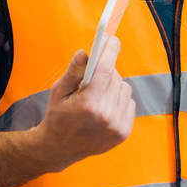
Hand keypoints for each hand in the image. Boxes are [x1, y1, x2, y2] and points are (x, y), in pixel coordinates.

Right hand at [33, 38, 136, 170]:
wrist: (60, 148)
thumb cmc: (57, 116)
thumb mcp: (59, 91)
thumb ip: (74, 71)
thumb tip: (85, 52)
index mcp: (88, 103)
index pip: (105, 69)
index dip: (109, 50)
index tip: (112, 38)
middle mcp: (106, 115)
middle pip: (115, 77)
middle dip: (105, 71)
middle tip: (93, 76)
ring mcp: (117, 125)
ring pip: (124, 88)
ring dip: (113, 85)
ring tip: (98, 94)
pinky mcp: (124, 132)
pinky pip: (129, 102)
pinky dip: (119, 99)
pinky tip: (105, 106)